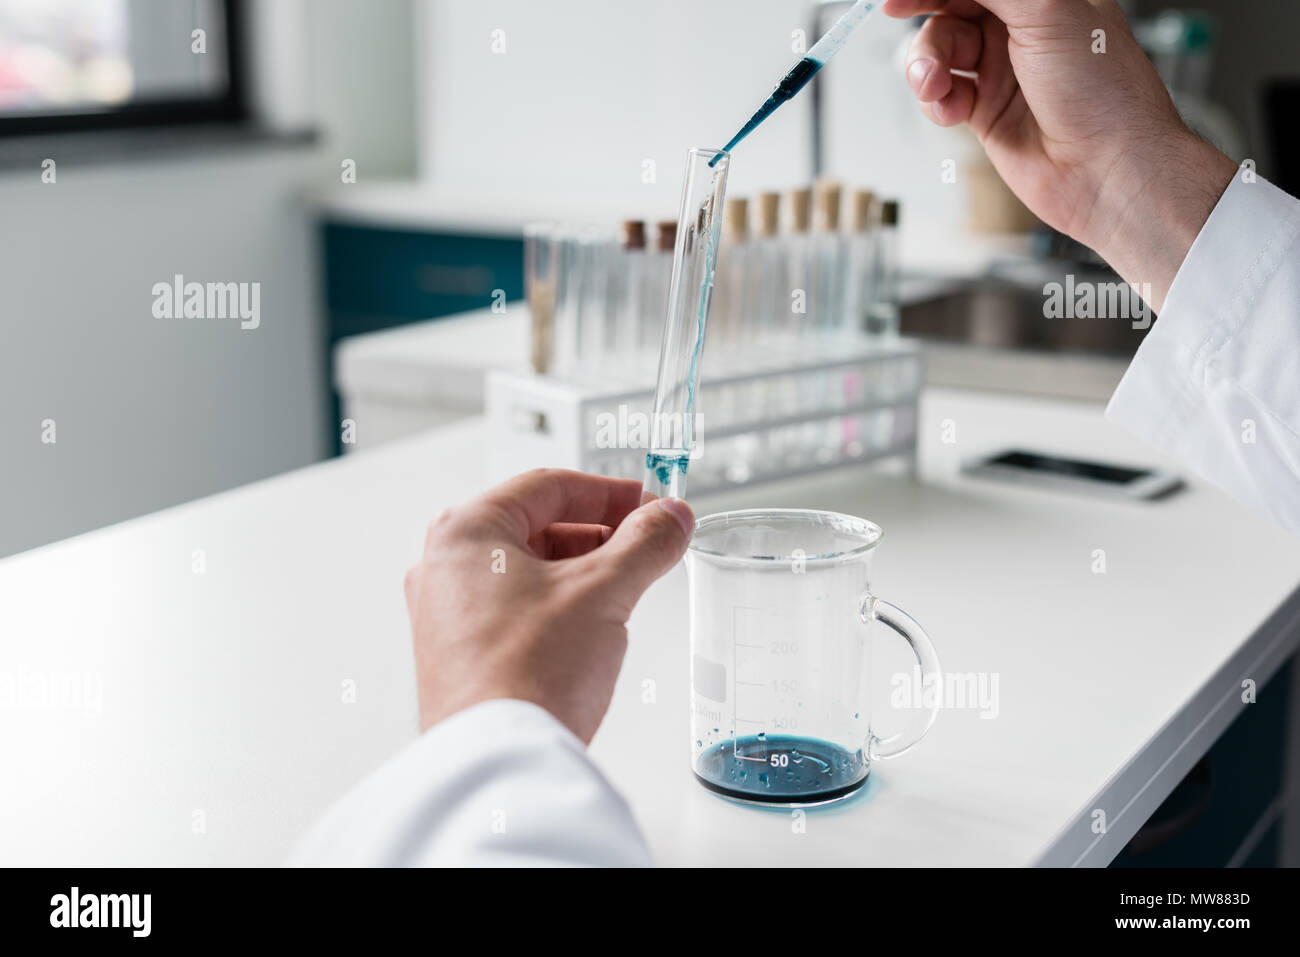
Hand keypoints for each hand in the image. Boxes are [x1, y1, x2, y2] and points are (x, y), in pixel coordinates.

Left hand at [404, 469, 693, 743]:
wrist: (501, 762)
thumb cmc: (527, 672)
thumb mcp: (604, 591)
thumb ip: (646, 543)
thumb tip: (671, 518)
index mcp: (465, 532)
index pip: (550, 486)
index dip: (611, 492)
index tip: (652, 504)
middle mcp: (444, 566)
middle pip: (538, 526)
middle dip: (601, 534)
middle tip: (649, 545)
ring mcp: (447, 613)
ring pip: (529, 570)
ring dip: (583, 571)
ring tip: (628, 588)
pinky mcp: (460, 653)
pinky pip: (516, 608)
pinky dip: (559, 605)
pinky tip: (593, 627)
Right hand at [884, 0, 1236, 308]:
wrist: (1107, 170)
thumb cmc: (1103, 91)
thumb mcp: (1048, 11)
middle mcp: (1022, 27)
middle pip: (950, 7)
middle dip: (924, 16)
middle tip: (896, 15)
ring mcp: (1002, 69)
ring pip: (939, 51)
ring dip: (926, 65)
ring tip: (935, 85)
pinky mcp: (986, 110)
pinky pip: (941, 94)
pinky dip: (936, 101)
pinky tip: (954, 110)